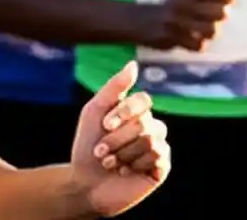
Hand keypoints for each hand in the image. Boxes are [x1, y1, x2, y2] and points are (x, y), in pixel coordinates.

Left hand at [71, 62, 169, 216]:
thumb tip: (134, 64)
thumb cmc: (86, 146)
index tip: (104, 125)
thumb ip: (114, 88)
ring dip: (123, 154)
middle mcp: (150, 126)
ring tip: (110, 163)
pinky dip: (136, 164)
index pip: (143, 100)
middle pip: (144, 123)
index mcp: (135, 112)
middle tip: (101, 152)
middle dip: (117, 139)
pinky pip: (158, 157)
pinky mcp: (162, 168)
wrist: (84, 183)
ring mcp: (158, 147)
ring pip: (150, 140)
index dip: (124, 112)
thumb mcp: (94, 112)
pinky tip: (126, 171)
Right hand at [141, 0, 232, 49]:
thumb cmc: (173, 5)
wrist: (143, 20)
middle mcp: (184, 4)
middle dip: (219, 15)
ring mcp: (178, 22)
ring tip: (205, 30)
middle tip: (215, 16)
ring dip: (210, 31)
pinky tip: (194, 40)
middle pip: (218, 12)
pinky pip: (197, 45)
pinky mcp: (173, 38)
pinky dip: (197, 44)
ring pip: (210, 30)